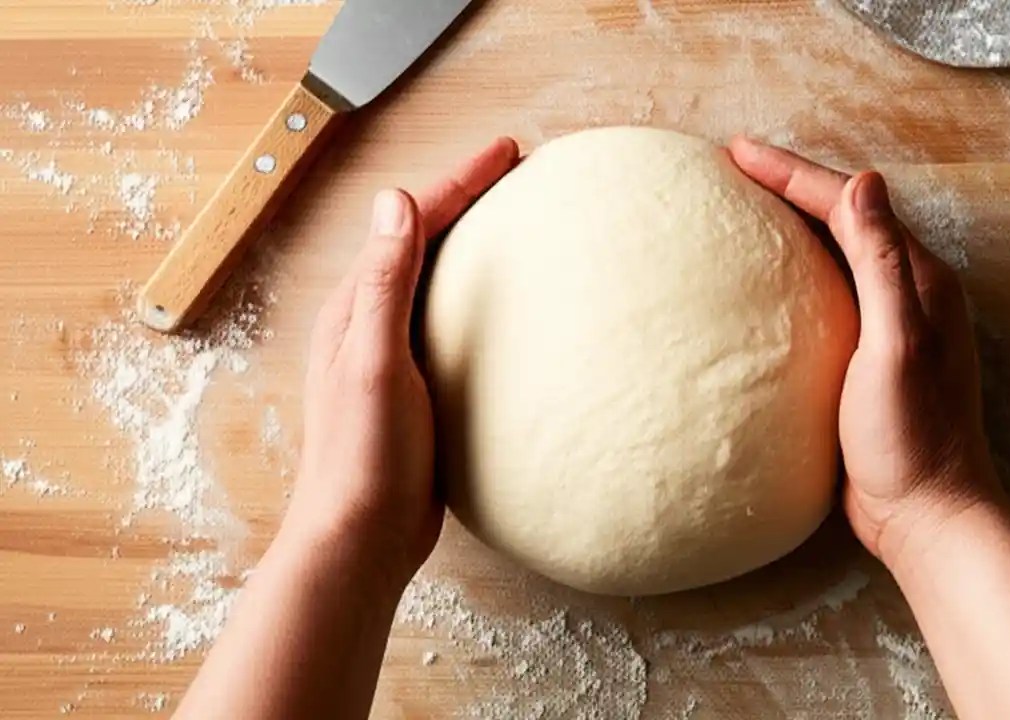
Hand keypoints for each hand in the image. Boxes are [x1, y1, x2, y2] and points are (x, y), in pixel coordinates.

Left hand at [281, 137, 519, 590]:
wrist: (361, 537)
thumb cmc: (364, 456)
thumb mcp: (374, 361)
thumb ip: (383, 283)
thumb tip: (394, 200)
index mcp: (357, 308)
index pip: (413, 224)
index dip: (460, 182)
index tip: (508, 152)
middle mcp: (372, 324)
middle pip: (425, 242)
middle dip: (468, 200)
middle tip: (517, 172)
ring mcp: (395, 356)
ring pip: (439, 281)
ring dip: (474, 244)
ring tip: (516, 222)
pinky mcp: (419, 388)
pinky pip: (451, 322)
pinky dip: (480, 297)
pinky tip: (508, 306)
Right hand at [728, 137, 1001, 570]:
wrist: (927, 514)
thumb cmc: (913, 437)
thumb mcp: (896, 344)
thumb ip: (883, 265)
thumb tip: (866, 183)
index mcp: (921, 280)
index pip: (850, 205)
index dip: (793, 173)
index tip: (738, 153)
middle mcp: (910, 294)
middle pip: (844, 219)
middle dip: (791, 187)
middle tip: (735, 168)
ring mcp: (890, 326)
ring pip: (835, 255)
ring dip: (792, 225)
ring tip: (743, 210)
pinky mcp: (868, 358)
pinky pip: (827, 294)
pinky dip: (794, 272)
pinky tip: (764, 284)